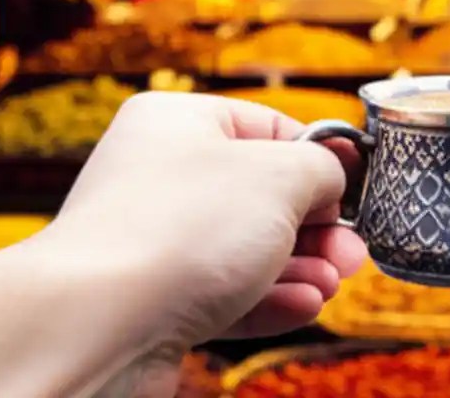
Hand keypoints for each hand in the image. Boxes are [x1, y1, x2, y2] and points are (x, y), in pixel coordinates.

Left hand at [50, 91, 366, 346]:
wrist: (96, 325)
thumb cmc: (182, 231)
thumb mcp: (281, 175)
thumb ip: (321, 167)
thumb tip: (333, 176)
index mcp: (178, 123)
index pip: (267, 127)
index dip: (318, 158)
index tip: (353, 189)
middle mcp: (160, 177)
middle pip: (262, 196)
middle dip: (316, 227)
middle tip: (350, 250)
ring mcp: (155, 243)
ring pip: (247, 250)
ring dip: (300, 267)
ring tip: (329, 283)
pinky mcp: (154, 303)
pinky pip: (225, 295)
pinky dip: (270, 300)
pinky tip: (303, 306)